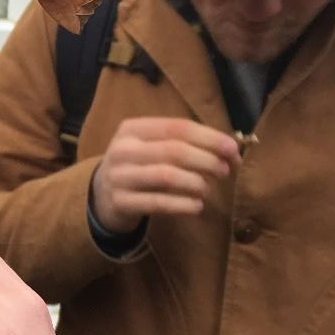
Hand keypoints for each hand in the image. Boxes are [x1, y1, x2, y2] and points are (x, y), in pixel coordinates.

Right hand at [89, 116, 238, 235]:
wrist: (102, 195)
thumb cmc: (139, 166)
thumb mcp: (152, 147)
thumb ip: (186, 144)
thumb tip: (231, 151)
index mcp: (133, 129)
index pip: (177, 127)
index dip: (209, 138)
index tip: (233, 149)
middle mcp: (123, 149)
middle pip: (174, 151)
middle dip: (206, 160)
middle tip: (224, 171)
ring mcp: (119, 177)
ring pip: (166, 176)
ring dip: (195, 182)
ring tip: (208, 189)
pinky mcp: (120, 202)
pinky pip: (157, 203)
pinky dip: (183, 205)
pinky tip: (197, 206)